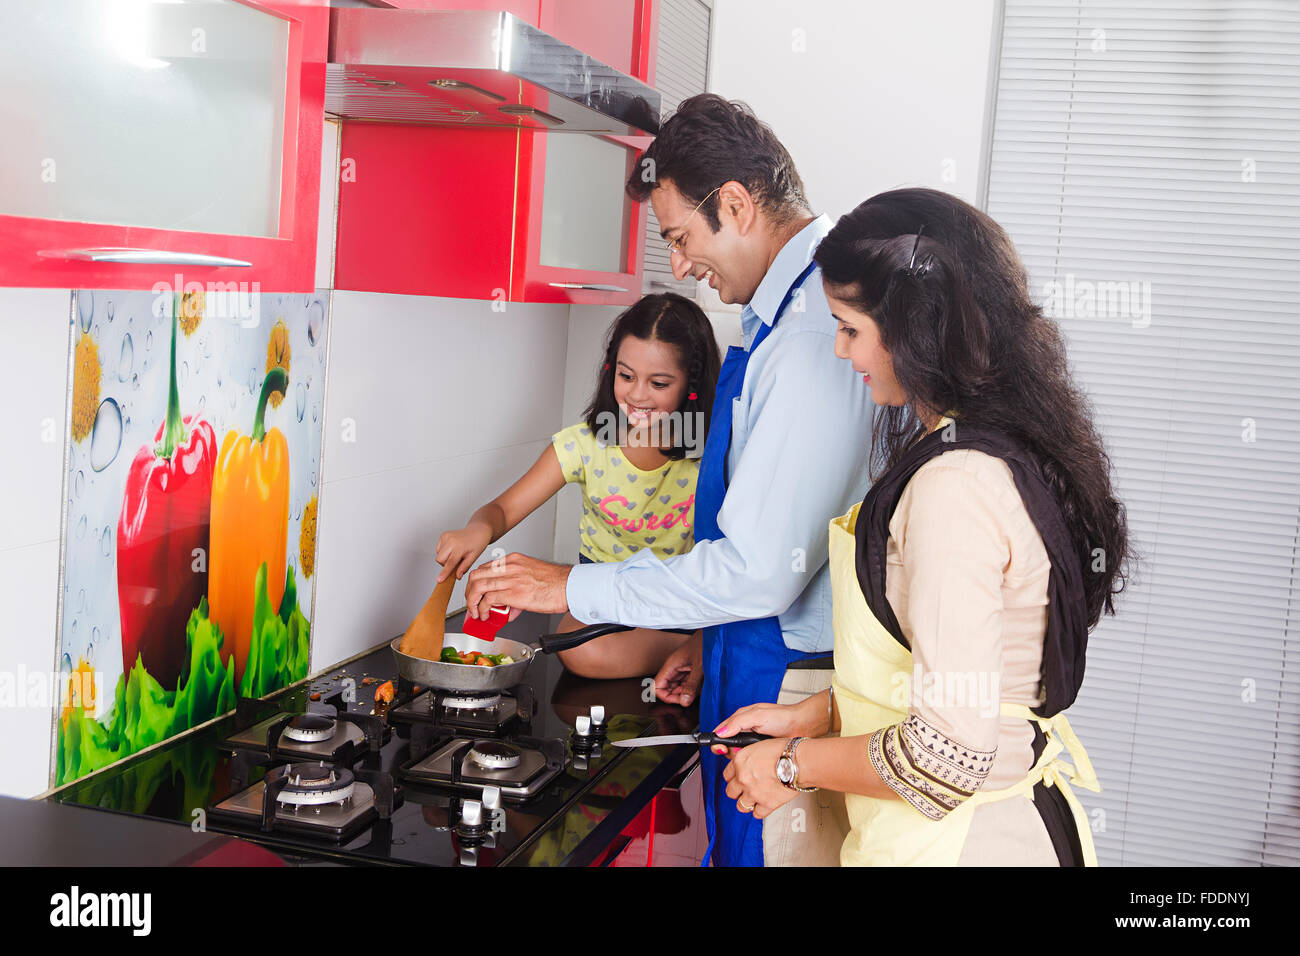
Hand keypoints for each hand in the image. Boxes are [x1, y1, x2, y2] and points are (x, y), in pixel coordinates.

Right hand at [435, 523, 492, 581]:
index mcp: (459, 546)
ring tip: (456, 554)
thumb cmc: (477, 543)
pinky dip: (444, 552)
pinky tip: (453, 549)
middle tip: (457, 561)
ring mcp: (445, 536)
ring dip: (445, 558)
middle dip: (446, 564)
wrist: (478, 531)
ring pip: (438, 555)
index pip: (450, 563)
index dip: (444, 573)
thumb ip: (464, 567)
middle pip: (440, 559)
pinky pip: (438, 549)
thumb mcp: (474, 557)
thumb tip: (457, 576)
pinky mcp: (443, 535)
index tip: (439, 580)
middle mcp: (450, 540)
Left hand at [463, 553, 571, 618]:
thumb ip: (516, 588)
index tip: (476, 593)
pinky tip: (486, 616)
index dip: (476, 583)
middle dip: (469, 592)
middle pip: (476, 575)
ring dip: (472, 602)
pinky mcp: (514, 593)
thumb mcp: (532, 577)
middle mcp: (509, 567)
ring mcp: (511, 579)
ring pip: (478, 586)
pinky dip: (483, 609)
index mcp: (514, 561)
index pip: (485, 568)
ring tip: (476, 612)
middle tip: (472, 603)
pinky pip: (489, 600)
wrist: (570, 586)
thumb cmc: (557, 583)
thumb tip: (508, 608)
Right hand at [653, 631, 702, 706]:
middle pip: (668, 689)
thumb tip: (684, 702)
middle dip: (678, 696)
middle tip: (691, 698)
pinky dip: (694, 688)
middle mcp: (674, 668)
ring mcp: (682, 669)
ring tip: (698, 691)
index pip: (657, 687)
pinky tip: (702, 686)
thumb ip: (691, 685)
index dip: (666, 697)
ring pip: (678, 687)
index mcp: (671, 666)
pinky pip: (687, 683)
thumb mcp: (699, 667)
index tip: (679, 700)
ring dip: (687, 692)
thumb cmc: (705, 643)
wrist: (716, 633)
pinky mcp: (690, 669)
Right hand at [710, 693, 828, 756]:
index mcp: (741, 720)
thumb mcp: (757, 715)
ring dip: (742, 757)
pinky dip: (751, 762)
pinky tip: (757, 760)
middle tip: (739, 752)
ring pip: (738, 755)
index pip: (721, 732)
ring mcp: (753, 743)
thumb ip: (737, 722)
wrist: (802, 727)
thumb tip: (721, 732)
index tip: (721, 748)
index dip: (718, 742)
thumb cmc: (782, 716)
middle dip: (731, 751)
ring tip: (752, 754)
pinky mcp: (760, 753)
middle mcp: (745, 731)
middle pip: (728, 746)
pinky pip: (750, 760)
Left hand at [723, 737, 794, 819]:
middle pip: (730, 792)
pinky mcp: (766, 804)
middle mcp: (743, 778)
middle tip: (745, 789)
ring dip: (747, 803)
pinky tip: (764, 805)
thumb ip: (749, 756)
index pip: (726, 774)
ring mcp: (753, 793)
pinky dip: (760, 810)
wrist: (798, 762)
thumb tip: (747, 762)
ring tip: (754, 799)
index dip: (733, 777)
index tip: (737, 779)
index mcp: (740, 761)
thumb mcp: (761, 745)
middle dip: (738, 791)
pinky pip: (757, 814)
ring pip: (741, 805)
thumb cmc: (785, 751)